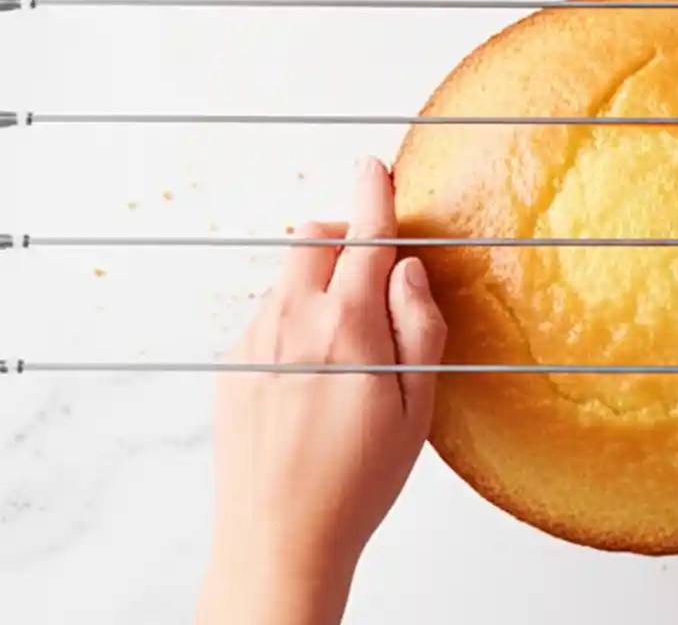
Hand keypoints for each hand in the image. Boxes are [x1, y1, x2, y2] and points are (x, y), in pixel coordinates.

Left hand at [197, 157, 446, 624]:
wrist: (279, 537)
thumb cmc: (358, 481)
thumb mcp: (418, 407)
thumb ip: (419, 328)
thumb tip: (408, 273)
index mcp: (347, 328)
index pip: (364, 237)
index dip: (373, 194)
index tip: (373, 166)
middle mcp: (291, 322)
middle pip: (310, 239)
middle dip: (342, 234)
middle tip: (370, 265)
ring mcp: (254, 342)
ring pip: (286, 278)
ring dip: (317, 281)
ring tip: (348, 342)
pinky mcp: (231, 367)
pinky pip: (266, 316)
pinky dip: (293, 318)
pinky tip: (314, 374)